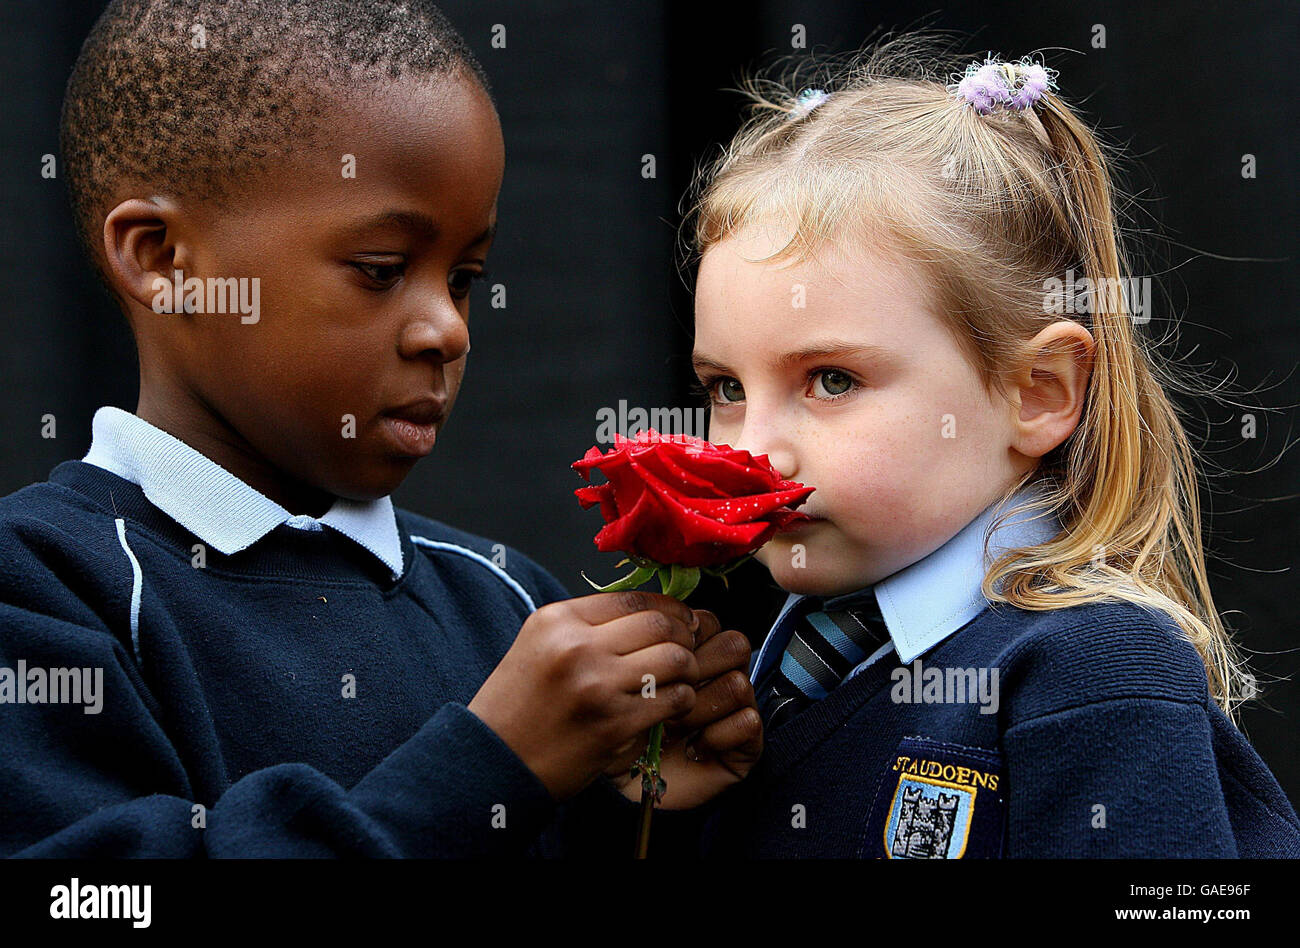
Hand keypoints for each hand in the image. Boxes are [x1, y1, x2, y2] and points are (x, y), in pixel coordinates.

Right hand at [468, 591, 700, 800]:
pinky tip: (672, 705)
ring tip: (681, 679)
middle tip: (688, 647)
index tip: (681, 619)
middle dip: (684, 635)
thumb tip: (646, 612)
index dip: (668, 607)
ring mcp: (597, 686)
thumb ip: (585, 625)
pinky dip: (682, 701)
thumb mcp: (537, 645)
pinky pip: (672, 700)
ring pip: (674, 659)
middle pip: (659, 625)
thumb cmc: (516, 704)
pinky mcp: (614, 724)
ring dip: (688, 668)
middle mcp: (577, 646)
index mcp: (557, 620)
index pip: (632, 598)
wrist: (492, 761)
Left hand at [607, 609, 761, 808]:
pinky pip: (748, 721)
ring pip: (738, 683)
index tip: (651, 659)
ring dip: (699, 708)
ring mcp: (735, 709)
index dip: (683, 636)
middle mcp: (718, 676)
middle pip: (733, 644)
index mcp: (690, 653)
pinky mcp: (746, 744)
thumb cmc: (614, 727)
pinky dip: (716, 736)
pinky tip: (691, 748)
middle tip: (662, 693)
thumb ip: (636, 641)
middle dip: (694, 669)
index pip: (706, 622)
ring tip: (672, 728)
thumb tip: (652, 614)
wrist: (619, 781)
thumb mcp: (613, 677)